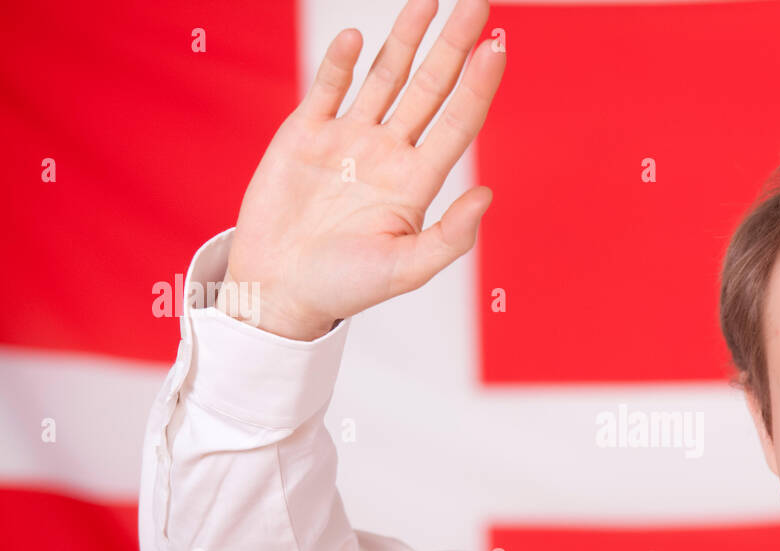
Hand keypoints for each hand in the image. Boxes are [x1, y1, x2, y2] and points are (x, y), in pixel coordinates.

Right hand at [217, 0, 504, 339]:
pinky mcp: (305, 133)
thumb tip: (487, 194)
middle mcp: (388, 153)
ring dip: (405, 39)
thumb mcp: (406, 270)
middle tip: (478, 3)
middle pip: (429, 87)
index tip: (499, 47)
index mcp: (416, 182)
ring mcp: (348, 139)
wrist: (278, 290)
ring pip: (385, 77)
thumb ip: (450, 236)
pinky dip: (341, 63)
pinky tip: (357, 39)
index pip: (458, 122)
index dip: (480, 85)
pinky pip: (328, 87)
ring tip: (429, 2)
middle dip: (453, 45)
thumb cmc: (344, 288)